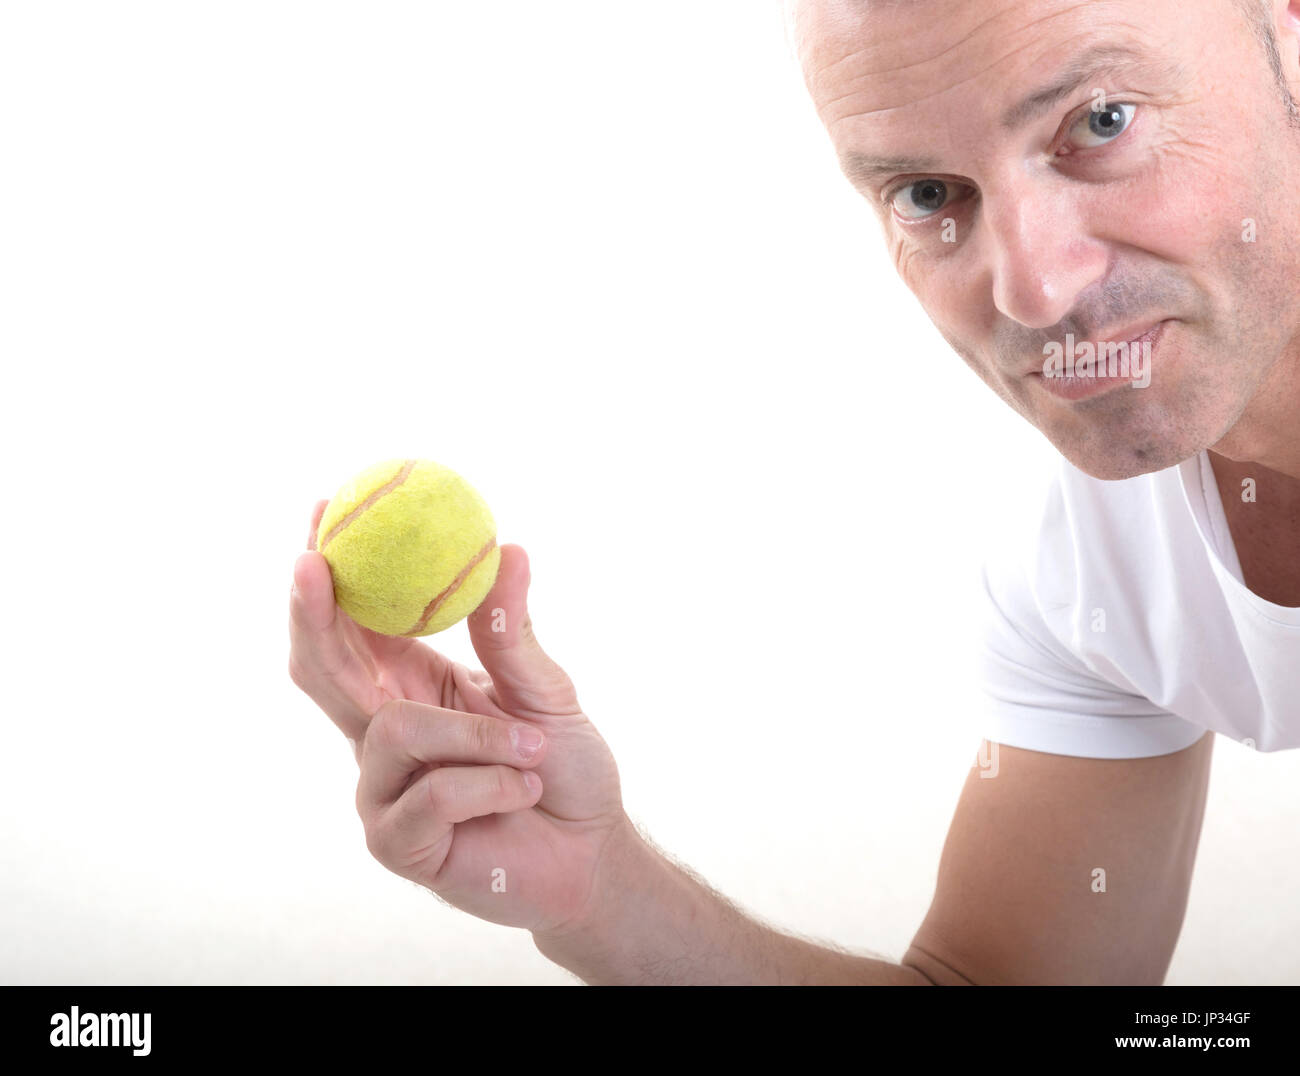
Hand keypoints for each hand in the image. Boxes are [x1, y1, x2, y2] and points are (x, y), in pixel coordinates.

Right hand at [288, 499, 630, 934]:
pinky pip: (426, 797)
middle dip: (312, 612)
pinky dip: (487, 785)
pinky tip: (522, 792)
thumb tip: (508, 548)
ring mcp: (382, 790)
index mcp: (412, 685)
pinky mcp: (396, 843)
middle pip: (321, 669)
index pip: (354, 624)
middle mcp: (384, 733)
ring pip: (392, 731)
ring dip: (475, 736)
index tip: (323, 509)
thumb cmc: (563, 768)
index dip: (330, 571)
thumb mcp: (544, 691)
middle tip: (314, 563)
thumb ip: (511, 633)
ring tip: (532, 748)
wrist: (590, 855)